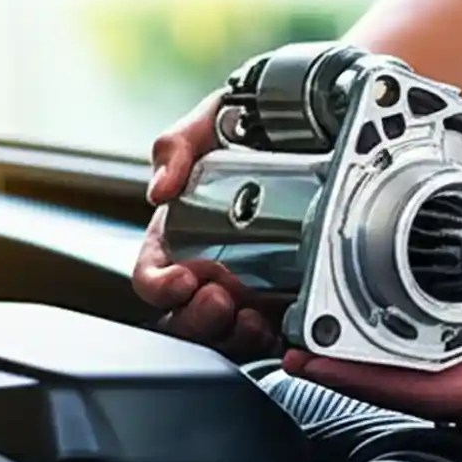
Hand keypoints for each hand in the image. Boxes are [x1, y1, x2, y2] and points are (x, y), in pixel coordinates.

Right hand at [132, 91, 280, 359]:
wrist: (310, 122)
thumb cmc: (248, 126)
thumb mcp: (206, 124)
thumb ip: (173, 146)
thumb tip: (158, 188)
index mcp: (177, 235)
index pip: (152, 275)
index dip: (159, 286)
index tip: (180, 280)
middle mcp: (206, 266)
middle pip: (185, 314)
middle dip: (198, 317)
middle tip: (220, 299)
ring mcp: (244, 285)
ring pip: (225, 331)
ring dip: (233, 334)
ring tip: (251, 317)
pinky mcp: (282, 297)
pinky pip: (270, 333)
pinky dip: (272, 339)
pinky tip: (282, 326)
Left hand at [283, 216, 461, 430]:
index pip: (430, 391)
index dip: (368, 376)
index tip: (319, 358)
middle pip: (415, 395)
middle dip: (354, 373)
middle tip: (300, 346)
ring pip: (429, 386)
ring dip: (379, 365)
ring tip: (329, 339)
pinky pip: (451, 371)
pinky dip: (413, 355)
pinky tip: (391, 333)